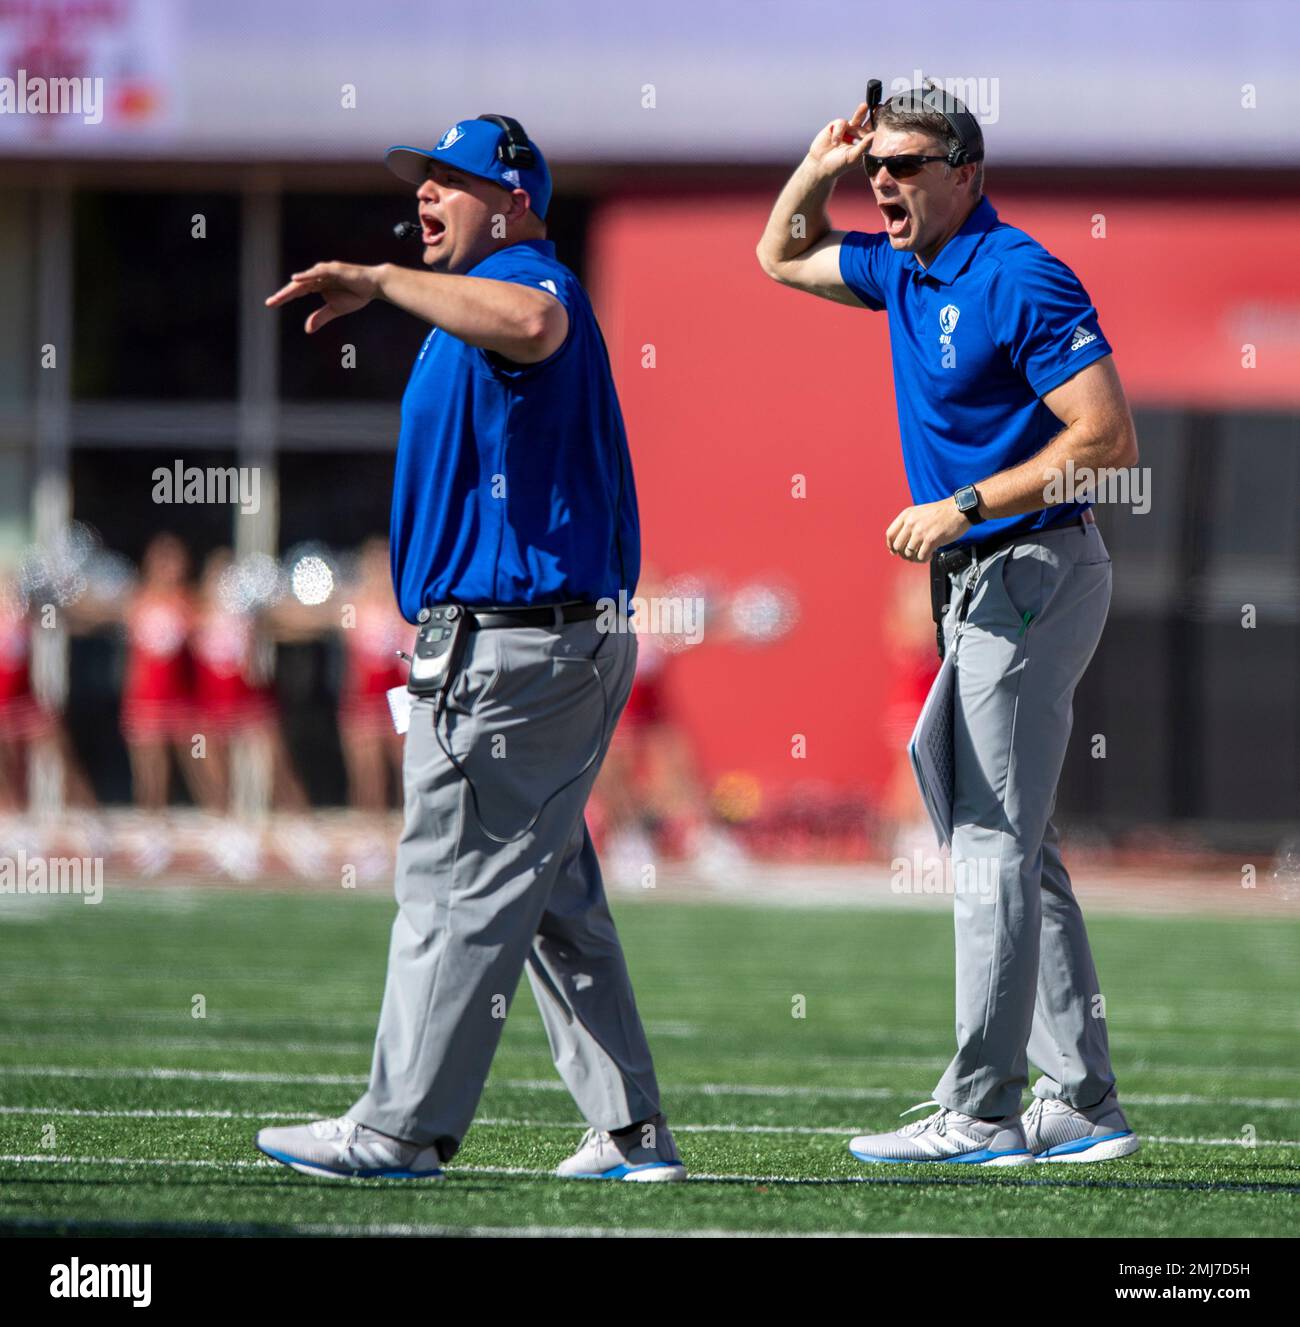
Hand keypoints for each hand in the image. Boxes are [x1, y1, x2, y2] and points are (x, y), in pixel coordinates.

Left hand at [265, 261, 386, 332]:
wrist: (374, 286)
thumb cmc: (356, 295)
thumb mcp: (335, 309)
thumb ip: (320, 317)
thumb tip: (307, 329)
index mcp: (317, 285)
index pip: (297, 291)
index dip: (284, 298)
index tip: (270, 304)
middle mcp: (318, 276)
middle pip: (297, 286)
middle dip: (283, 294)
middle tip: (269, 303)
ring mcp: (325, 272)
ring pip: (304, 280)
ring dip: (292, 288)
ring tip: (280, 296)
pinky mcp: (334, 269)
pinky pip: (317, 273)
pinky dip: (306, 276)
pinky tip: (296, 279)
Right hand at [806, 102, 874, 179]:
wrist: (820, 165)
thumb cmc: (838, 165)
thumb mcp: (853, 157)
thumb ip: (863, 146)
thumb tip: (874, 134)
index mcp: (863, 142)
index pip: (873, 130)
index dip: (879, 123)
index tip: (886, 115)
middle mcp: (856, 134)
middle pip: (866, 120)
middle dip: (872, 111)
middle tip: (879, 103)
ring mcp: (846, 129)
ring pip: (856, 117)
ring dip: (860, 112)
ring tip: (864, 106)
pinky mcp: (835, 126)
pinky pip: (841, 123)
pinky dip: (839, 133)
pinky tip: (835, 143)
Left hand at [885, 498, 971, 562]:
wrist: (959, 509)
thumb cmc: (941, 512)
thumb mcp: (919, 512)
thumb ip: (908, 524)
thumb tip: (899, 545)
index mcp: (906, 515)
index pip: (890, 534)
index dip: (891, 546)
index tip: (895, 551)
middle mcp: (911, 523)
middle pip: (897, 546)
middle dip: (903, 554)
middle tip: (911, 555)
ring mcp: (921, 531)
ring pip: (908, 553)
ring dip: (914, 558)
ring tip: (922, 555)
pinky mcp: (931, 540)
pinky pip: (921, 556)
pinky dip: (924, 559)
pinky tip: (930, 555)